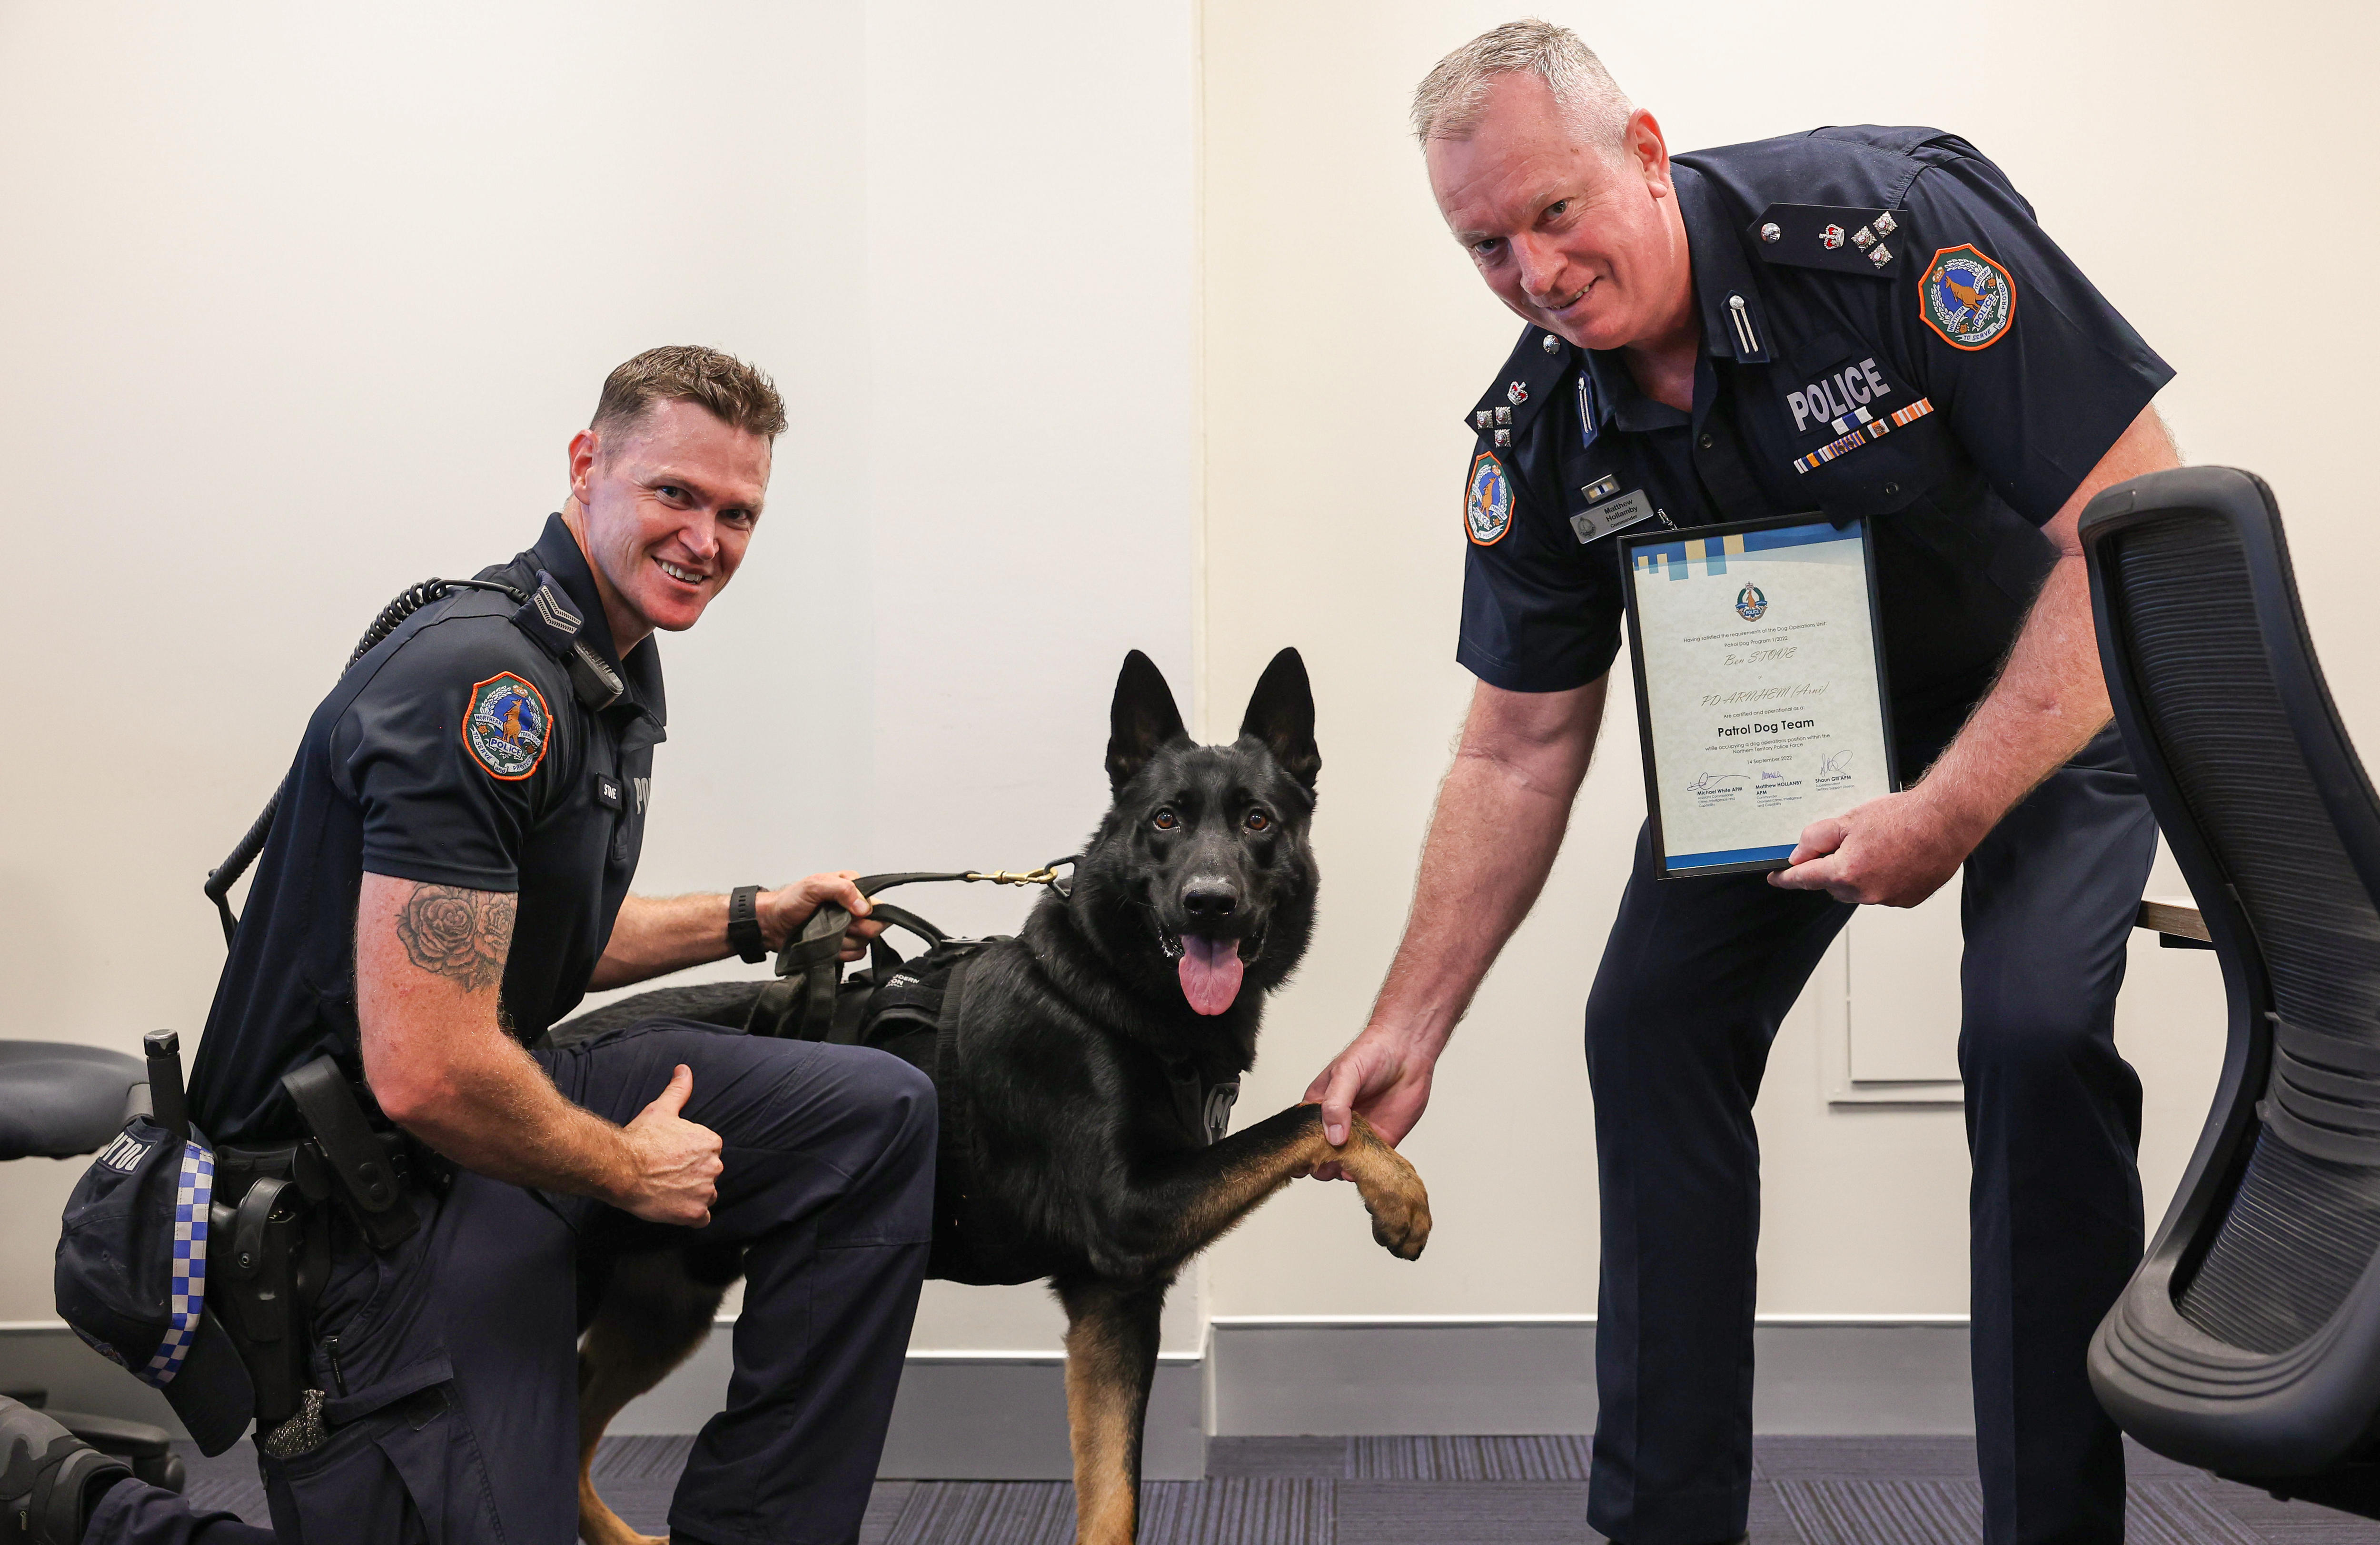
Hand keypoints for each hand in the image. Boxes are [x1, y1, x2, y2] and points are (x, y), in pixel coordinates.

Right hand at [615, 1064, 723, 1225]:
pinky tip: (676, 1208)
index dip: (690, 1156)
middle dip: (693, 1175)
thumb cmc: (641, 1138)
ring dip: (692, 1195)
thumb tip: (684, 1070)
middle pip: (708, 1174)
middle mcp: (714, 1167)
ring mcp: (705, 1192)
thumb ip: (678, 1090)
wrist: (621, 1167)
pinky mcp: (694, 1213)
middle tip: (668, 1174)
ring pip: (706, 1195)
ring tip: (669, 1190)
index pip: (708, 1152)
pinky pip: (702, 1219)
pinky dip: (691, 1216)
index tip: (673, 1157)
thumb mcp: (662, 1109)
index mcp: (710, 1143)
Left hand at [761, 871, 884, 960]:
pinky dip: (841, 953)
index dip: (867, 914)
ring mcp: (848, 930)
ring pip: (864, 943)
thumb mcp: (815, 885)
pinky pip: (855, 955)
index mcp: (852, 890)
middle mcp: (853, 909)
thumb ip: (843, 889)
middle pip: (875, 927)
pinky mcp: (842, 947)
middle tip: (835, 924)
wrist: (771, 924)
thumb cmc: (789, 901)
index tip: (850, 915)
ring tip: (824, 933)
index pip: (878, 905)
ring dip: (844, 941)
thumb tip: (864, 907)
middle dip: (855, 929)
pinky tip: (826, 945)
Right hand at [1300, 1024, 1437, 1181]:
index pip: (1301, 1138)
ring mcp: (1359, 1136)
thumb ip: (1335, 1104)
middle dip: (1323, 1165)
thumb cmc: (1370, 1053)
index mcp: (1318, 1109)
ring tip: (1351, 1165)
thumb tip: (1333, 1138)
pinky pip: (1372, 1164)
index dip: (1301, 1152)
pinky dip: (1369, 1171)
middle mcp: (1336, 1125)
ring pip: (1345, 1166)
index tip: (1306, 1158)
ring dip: (1346, 1171)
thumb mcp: (1345, 1074)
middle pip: (1320, 1158)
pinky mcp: (1383, 1141)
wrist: (1407, 1050)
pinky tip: (1369, 1169)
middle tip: (1333, 1162)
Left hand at [1766, 787, 1985, 906]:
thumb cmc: (1902, 817)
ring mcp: (1888, 899)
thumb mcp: (1848, 819)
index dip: (1786, 878)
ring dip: (1858, 874)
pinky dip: (1881, 878)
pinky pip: (1883, 892)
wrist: (1947, 820)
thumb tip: (1798, 855)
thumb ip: (1817, 838)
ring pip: (1858, 890)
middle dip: (1831, 868)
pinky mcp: (1908, 899)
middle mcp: (1865, 893)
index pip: (1804, 879)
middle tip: (1845, 843)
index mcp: (1845, 873)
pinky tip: (1894, 856)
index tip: (1775, 878)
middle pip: (1832, 885)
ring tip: (1877, 846)